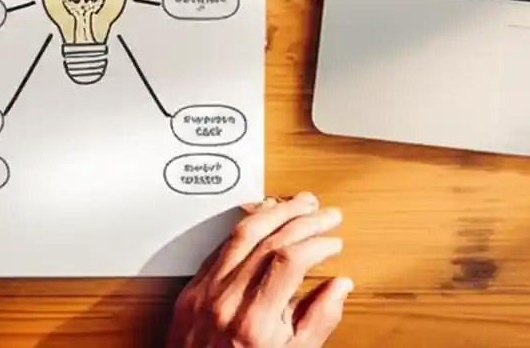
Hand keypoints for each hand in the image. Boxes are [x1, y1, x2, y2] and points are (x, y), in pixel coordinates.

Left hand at [167, 193, 352, 347]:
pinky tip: (264, 218)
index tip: (333, 243)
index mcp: (254, 324)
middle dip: (304, 220)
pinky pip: (220, 246)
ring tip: (299, 204)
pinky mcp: (189, 291)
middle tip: (326, 215)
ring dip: (275, 212)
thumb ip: (319, 321)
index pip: (291, 260)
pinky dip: (246, 227)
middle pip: (269, 240)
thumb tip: (340, 286)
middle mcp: (226, 303)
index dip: (318, 243)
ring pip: (242, 234)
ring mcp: (203, 294)